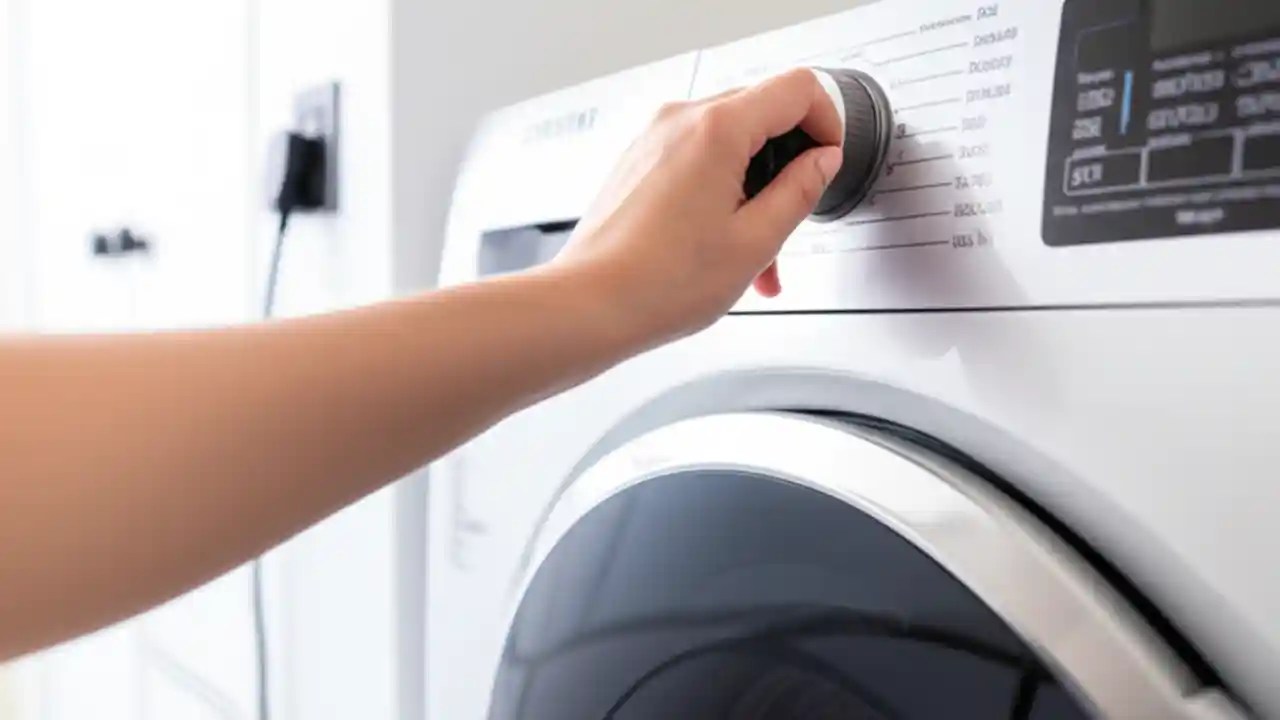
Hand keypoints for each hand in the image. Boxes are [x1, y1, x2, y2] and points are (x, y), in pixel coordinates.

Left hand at [552, 68, 844, 347]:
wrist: (590, 304)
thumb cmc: (657, 282)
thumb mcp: (755, 240)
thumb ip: (800, 191)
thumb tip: (821, 162)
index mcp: (716, 129)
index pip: (797, 90)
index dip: (827, 123)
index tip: (828, 160)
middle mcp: (680, 121)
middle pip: (761, 115)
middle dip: (787, 167)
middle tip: (792, 219)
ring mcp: (654, 139)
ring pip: (729, 144)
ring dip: (754, 189)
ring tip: (755, 254)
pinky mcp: (639, 161)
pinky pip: (697, 160)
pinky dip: (721, 192)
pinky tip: (722, 245)